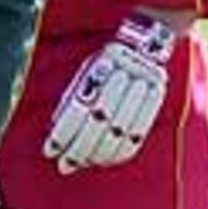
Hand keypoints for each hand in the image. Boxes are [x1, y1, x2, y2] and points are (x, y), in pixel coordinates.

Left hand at [43, 14, 176, 173]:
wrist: (144, 43)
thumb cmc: (104, 64)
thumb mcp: (85, 73)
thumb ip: (73, 99)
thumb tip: (56, 133)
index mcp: (100, 67)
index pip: (78, 108)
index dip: (63, 133)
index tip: (49, 150)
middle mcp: (123, 76)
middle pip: (98, 122)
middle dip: (79, 148)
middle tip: (64, 165)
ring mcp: (143, 87)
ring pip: (119, 131)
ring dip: (98, 153)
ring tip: (82, 164)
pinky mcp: (158, 98)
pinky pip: (138, 134)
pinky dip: (120, 152)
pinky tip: (105, 161)